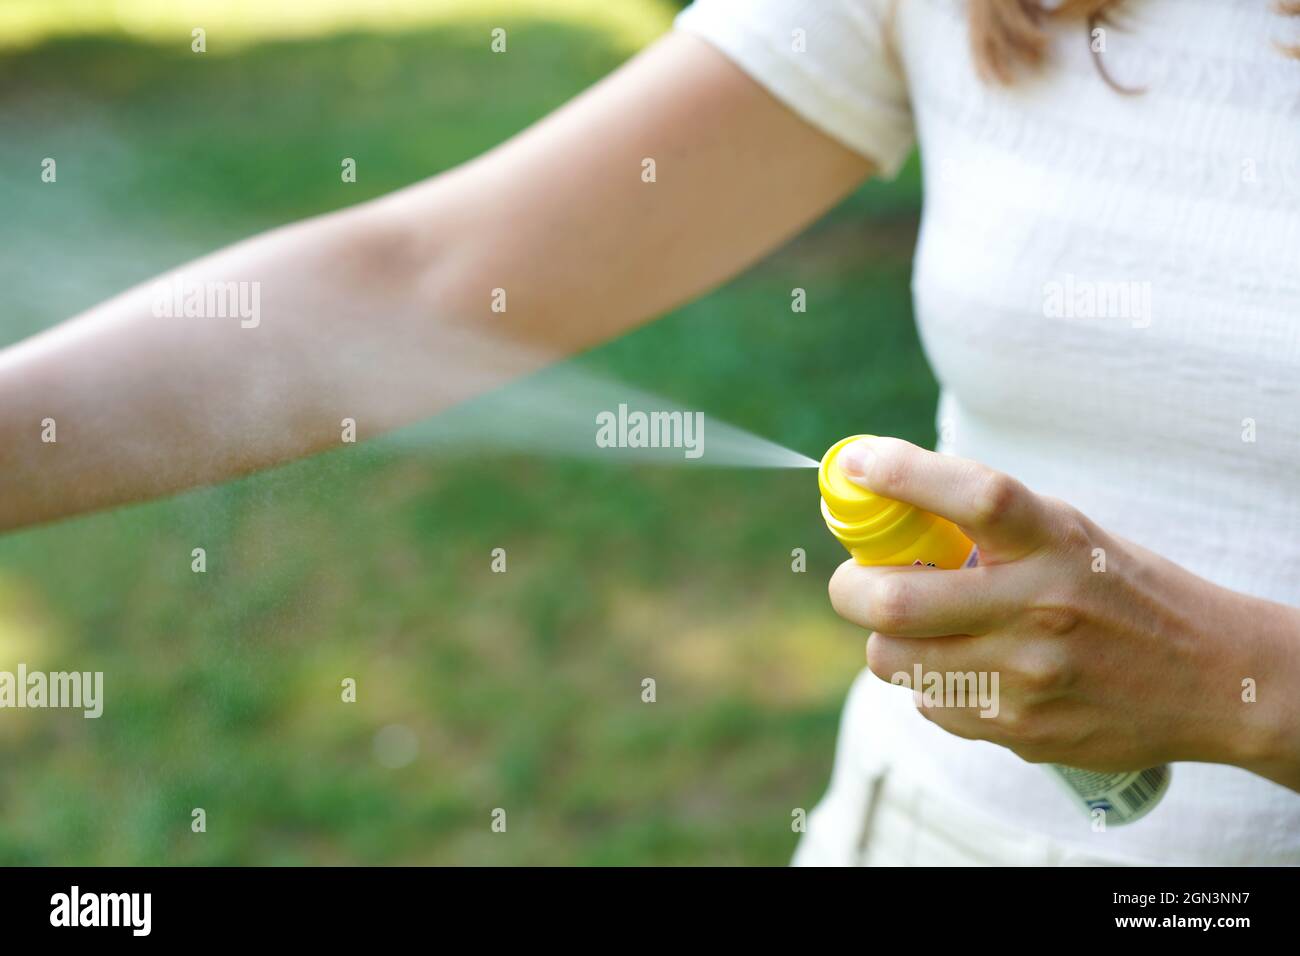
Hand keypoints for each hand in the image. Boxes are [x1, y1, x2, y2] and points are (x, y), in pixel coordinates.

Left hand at [826, 436, 1299, 787]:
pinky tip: (972, 669)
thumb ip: (987, 525)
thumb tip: (884, 504)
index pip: (975, 497)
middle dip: (851, 588)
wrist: (1211, 681)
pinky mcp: (1021, 730)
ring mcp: (1029, 677)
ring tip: (921, 628)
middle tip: (853, 581)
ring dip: (887, 640)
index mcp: (1056, 543)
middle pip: (898, 601)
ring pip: (894, 660)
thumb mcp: (1069, 536)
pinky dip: (931, 683)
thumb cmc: (1121, 593)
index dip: (905, 475)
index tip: (856, 464)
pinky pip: (930, 703)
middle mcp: (1041, 608)